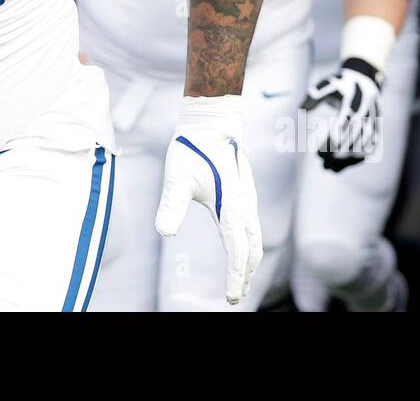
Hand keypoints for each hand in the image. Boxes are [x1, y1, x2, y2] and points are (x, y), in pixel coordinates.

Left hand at [154, 95, 261, 304]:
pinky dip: (248, 245)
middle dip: (246, 276)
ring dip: (249, 261)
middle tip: (236, 296)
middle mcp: (244, 206)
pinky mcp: (244, 193)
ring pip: (255, 238)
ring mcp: (247, 199)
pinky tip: (238, 247)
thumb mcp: (176, 179)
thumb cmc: (192, 148)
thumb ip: (171, 206)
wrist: (212, 120)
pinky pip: (251, 226)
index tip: (231, 298)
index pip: (237, 252)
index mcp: (231, 207)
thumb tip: (164, 233)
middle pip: (252, 250)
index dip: (235, 278)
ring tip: (240, 278)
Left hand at [301, 58, 382, 171]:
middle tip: (330, 157)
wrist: (364, 77)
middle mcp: (367, 106)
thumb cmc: (340, 83)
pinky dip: (365, 152)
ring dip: (355, 151)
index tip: (329, 142)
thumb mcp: (326, 83)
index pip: (348, 115)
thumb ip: (315, 95)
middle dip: (346, 144)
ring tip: (338, 162)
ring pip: (369, 137)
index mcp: (354, 96)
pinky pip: (375, 140)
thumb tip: (301, 109)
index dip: (339, 130)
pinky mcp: (378, 123)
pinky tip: (352, 161)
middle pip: (359, 129)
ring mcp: (374, 116)